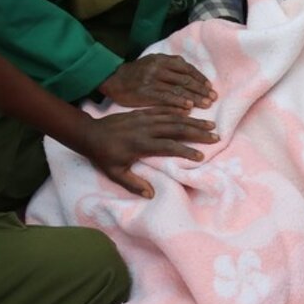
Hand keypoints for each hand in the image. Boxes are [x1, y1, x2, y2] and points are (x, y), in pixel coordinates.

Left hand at [76, 107, 218, 197]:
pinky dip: (178, 110)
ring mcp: (144, 118)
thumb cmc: (103, 156)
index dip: (185, 151)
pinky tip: (191, 111)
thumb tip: (151, 194)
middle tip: (214, 136)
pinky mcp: (142, 112)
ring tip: (210, 124)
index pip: (168, 146)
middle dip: (197, 132)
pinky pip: (163, 109)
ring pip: (173, 117)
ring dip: (193, 120)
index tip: (200, 156)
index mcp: (140, 144)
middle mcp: (145, 129)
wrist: (89, 133)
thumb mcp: (115, 173)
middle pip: (176, 128)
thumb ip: (133, 183)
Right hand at [99, 54, 216, 109]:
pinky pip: (165, 98)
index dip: (200, 78)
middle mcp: (158, 68)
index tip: (210, 87)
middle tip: (213, 98)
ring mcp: (151, 80)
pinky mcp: (145, 93)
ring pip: (178, 89)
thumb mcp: (152, 62)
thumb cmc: (136, 73)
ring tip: (206, 105)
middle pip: (185, 79)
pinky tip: (188, 108)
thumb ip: (170, 65)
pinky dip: (178, 102)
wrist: (113, 80)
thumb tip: (190, 72)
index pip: (187, 68)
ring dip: (194, 98)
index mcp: (162, 59)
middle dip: (201, 89)